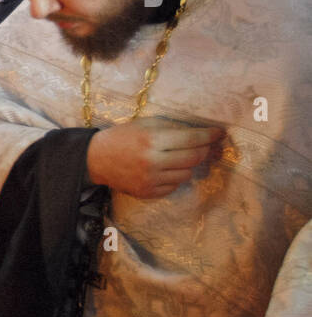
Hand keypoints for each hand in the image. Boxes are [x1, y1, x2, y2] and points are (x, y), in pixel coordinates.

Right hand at [86, 117, 224, 199]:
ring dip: (188, 165)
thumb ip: (172, 128)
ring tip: (179, 158)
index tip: (220, 133)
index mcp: (152, 140)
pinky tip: (165, 170)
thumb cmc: (122, 137)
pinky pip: (174, 186)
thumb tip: (202, 134)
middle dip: (205, 150)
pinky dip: (174, 178)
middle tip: (208, 146)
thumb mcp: (145, 124)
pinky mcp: (147, 192)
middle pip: (194, 158)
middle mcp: (153, 161)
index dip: (210, 136)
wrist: (95, 159)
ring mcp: (150, 179)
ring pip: (187, 174)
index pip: (191, 139)